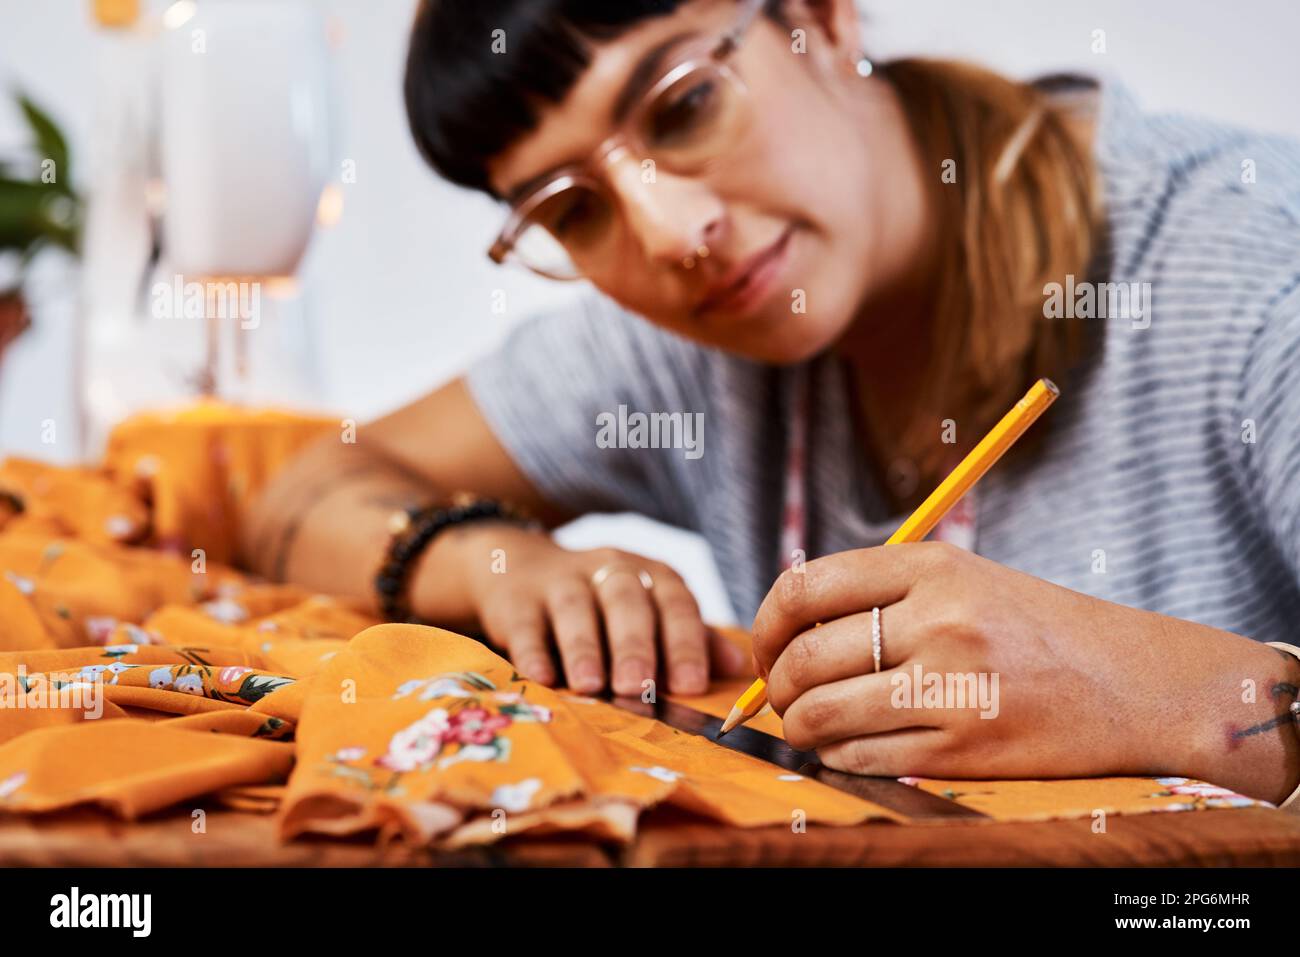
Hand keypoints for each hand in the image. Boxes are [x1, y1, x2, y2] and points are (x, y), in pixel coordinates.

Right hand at [421, 523, 746, 695]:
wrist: (522, 568)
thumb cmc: (603, 604)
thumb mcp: (650, 611)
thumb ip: (691, 638)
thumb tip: (739, 666)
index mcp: (651, 577)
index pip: (675, 603)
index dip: (684, 643)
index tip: (691, 685)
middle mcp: (609, 572)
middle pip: (626, 603)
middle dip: (634, 645)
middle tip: (639, 686)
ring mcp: (561, 581)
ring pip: (575, 608)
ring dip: (584, 647)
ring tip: (592, 685)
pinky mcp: (518, 600)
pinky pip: (527, 624)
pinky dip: (533, 650)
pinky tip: (541, 677)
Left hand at [752, 541, 1299, 802]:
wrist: (1132, 682)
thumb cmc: (1033, 628)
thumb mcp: (961, 578)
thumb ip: (878, 591)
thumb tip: (783, 627)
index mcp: (930, 566)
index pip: (804, 587)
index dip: (764, 623)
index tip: (765, 645)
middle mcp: (939, 620)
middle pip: (804, 657)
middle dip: (775, 685)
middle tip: (783, 694)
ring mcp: (952, 686)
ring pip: (822, 713)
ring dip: (799, 725)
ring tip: (811, 723)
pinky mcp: (964, 748)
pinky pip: (859, 756)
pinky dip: (836, 755)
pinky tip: (849, 745)